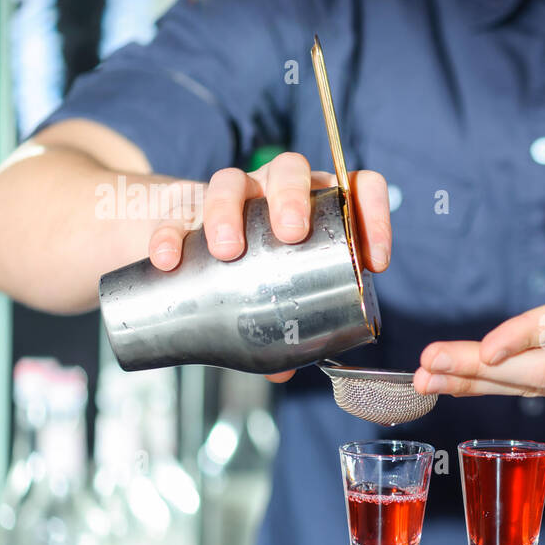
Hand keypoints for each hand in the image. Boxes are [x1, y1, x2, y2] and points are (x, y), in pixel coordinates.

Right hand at [146, 152, 391, 382]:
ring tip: (229, 251)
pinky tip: (169, 260)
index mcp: (322, 205)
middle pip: (290, 170)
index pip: (361, 188)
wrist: (204, 248)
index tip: (374, 263)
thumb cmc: (267, 274)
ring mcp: (234, 196)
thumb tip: (285, 374)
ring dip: (229, 211)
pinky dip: (170, 235)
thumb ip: (292, 329)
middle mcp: (280, 189)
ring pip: (232, 182)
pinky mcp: (186, 210)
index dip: (375, 215)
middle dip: (292, 197)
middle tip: (291, 234)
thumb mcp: (290, 295)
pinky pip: (175, 215)